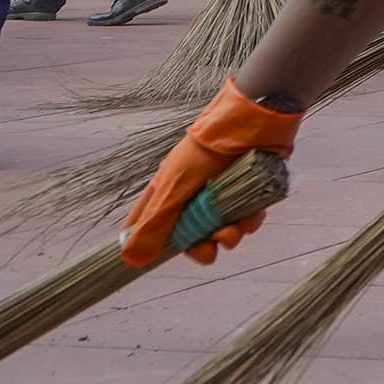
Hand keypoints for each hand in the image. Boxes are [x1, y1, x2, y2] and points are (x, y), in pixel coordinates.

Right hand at [121, 81, 301, 267]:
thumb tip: (131, 259)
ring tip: (233, 229)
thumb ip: (155, 225)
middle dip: (202, 247)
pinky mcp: (247, 192)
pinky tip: (252, 214)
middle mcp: (192, 196)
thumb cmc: (206, 151)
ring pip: (221, 231)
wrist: (252, 124)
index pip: (151, 225)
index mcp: (167, 192)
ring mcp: (220, 195)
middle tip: (210, 249)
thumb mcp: (174, 189)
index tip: (156, 259)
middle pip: (191, 237)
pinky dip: (249, 221)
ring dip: (229, 235)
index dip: (153, 244)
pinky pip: (246, 219)